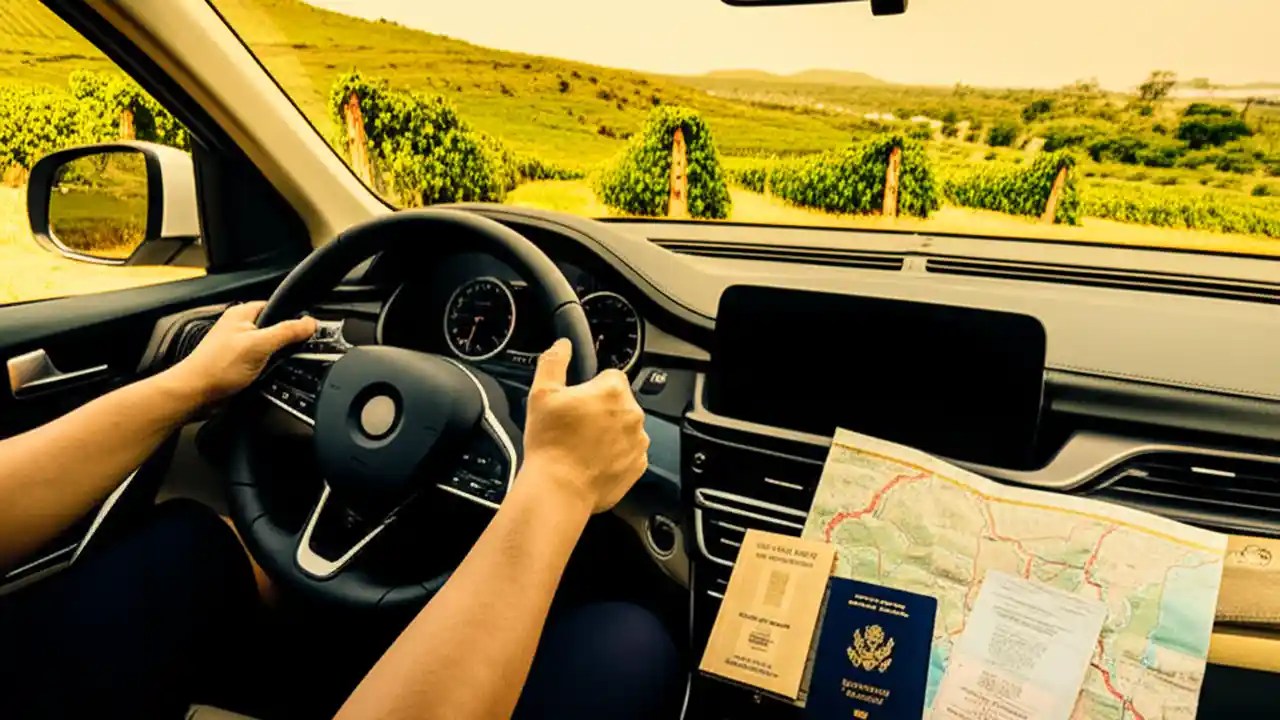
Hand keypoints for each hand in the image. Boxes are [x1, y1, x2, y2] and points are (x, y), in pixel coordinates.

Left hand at [169, 301, 316, 405]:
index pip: (276, 307)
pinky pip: (262, 362)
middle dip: (286, 340)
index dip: (293, 317)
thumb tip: (310, 322)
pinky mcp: (238, 364)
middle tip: (296, 351)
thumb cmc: (219, 366)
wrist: (196, 394)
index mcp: (242, 313)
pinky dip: (269, 368)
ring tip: (281, 365)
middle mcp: (239, 327)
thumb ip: (286, 332)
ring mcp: (238, 346)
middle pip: (274, 328)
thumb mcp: (259, 345)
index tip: (308, 331)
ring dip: (277, 357)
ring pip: (269, 347)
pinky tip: (271, 375)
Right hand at [522, 338, 648, 513]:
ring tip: (582, 446)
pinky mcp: (638, 466)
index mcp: (613, 391)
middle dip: (601, 410)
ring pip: (625, 427)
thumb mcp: (541, 394)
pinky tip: (592, 461)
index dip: (591, 386)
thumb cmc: (550, 443)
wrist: (558, 489)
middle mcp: (632, 415)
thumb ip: (554, 362)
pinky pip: (629, 453)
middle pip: (619, 402)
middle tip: (575, 425)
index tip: (577, 401)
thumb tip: (563, 346)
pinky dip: (615, 455)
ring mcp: (638, 442)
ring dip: (610, 432)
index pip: (610, 375)